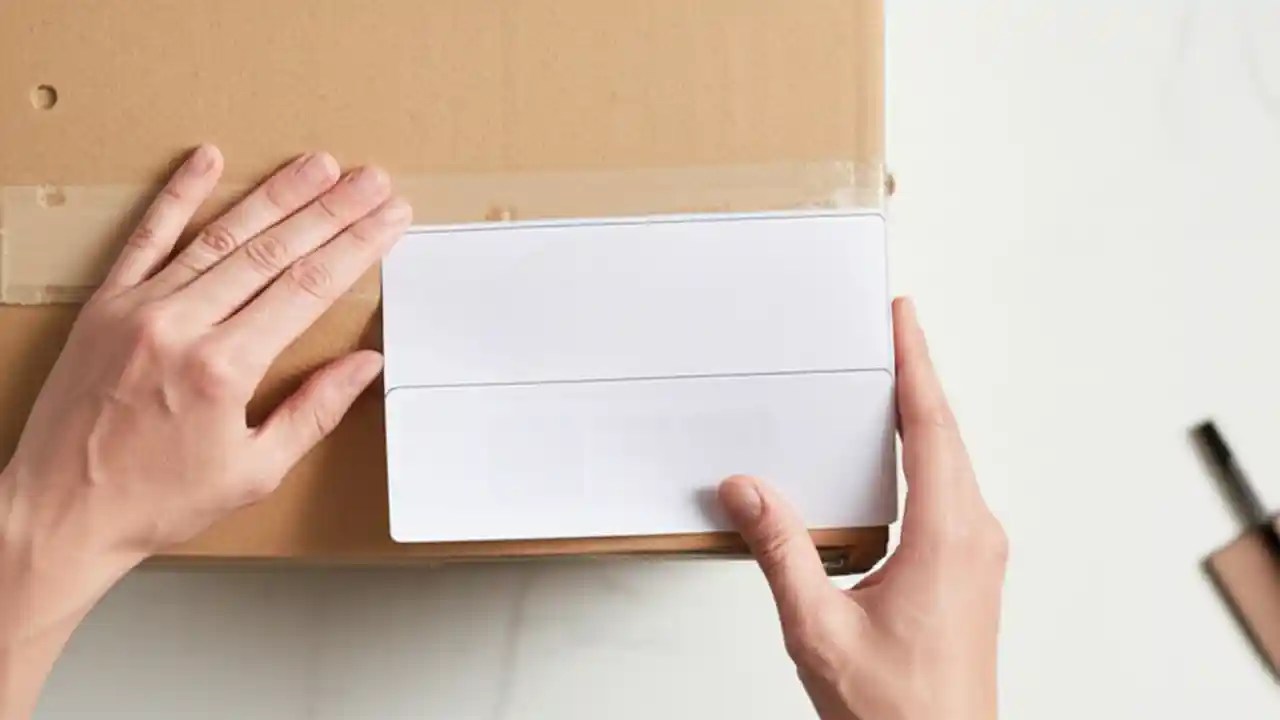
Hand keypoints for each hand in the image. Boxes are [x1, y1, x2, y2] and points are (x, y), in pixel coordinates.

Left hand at [0, 145, 409, 718]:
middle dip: (332, 210)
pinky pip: (146, 237)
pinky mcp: (105, 304)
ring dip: (276, 195)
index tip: (389, 220)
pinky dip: (178, 195)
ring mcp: (139, 308)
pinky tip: (207, 160)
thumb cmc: (155, 502)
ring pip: (222, 236)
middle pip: (275, 251)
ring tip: (318, 165)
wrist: (60, 513)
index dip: (357, 247)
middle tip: (371, 180)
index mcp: (223, 369)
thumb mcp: (254, 471)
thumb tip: (363, 366)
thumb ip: (313, 411)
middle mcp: (181, 326)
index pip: (309, 288)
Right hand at [719, 298, 1006, 719]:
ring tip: (894, 379)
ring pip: (952, 463)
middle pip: (946, 435)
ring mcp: (978, 556)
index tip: (904, 319)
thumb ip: (781, 553)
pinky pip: (950, 492)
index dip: (916, 365)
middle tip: (894, 330)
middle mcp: (973, 539)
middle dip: (918, 376)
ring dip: (923, 416)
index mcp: (946, 539)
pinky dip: (926, 456)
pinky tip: (902, 456)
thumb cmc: (899, 711)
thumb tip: (748, 492)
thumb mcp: (819, 628)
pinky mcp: (970, 572)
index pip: (931, 428)